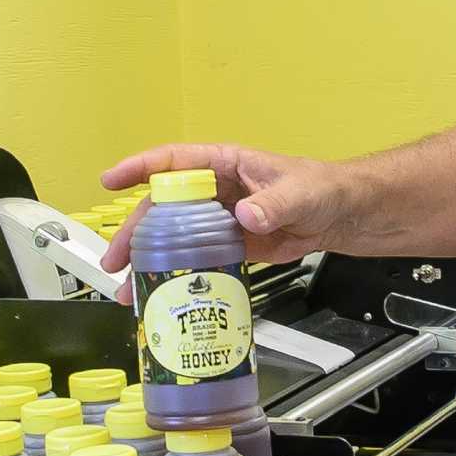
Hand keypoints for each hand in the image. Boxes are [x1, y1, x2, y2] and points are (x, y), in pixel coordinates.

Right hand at [100, 142, 345, 291]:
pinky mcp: (230, 246)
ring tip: (129, 288)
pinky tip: (163, 292)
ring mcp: (219, 220)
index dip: (140, 169)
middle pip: (164, 209)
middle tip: (115, 260)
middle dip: (135, 233)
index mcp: (226, 164)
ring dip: (150, 261)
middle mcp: (215, 191)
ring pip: (174, 238)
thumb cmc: (324, 189)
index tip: (111, 180)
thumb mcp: (301, 193)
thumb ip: (274, 204)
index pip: (175, 162)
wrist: (345, 217)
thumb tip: (245, 215)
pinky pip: (197, 259)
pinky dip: (178, 276)